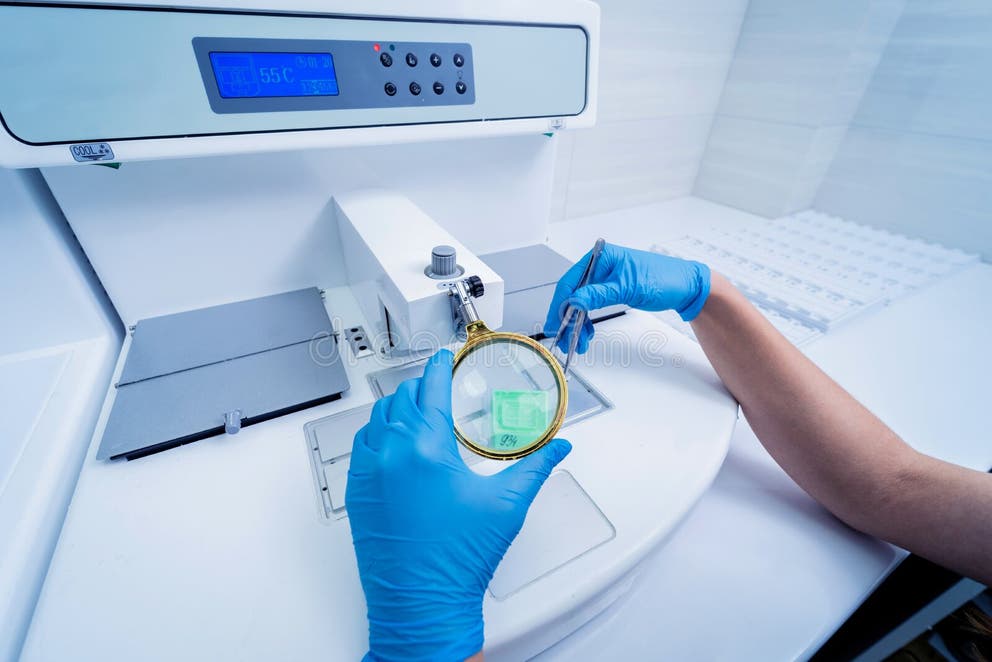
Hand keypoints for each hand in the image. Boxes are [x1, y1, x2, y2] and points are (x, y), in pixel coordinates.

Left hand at [346, 349, 571, 660]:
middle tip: (439, 387)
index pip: (430, 388)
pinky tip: (396, 444)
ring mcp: (368, 473)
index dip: (439, 367)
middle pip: (401, 398)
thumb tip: (558, 448)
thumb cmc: (457, 561)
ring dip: (398, 409)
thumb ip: (536, 467)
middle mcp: (390, 454)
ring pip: (376, 419)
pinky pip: (361, 446)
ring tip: (419, 413)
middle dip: (422, 387)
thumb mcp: (506, 506)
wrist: (422, 604)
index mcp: (426, 448)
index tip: (444, 358)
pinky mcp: (358, 493)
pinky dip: (378, 434)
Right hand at [543, 242, 710, 353]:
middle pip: (573, 294)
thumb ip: (598, 295)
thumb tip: (573, 302)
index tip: (554, 324)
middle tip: (565, 339)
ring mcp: (605, 279)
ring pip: (580, 303)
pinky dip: (587, 321)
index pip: (570, 282)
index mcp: (600, 257)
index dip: (560, 304)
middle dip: (567, 319)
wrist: (685, 286)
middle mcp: (599, 266)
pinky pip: (591, 306)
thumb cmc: (663, 278)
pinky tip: (587, 333)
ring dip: (577, 323)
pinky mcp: (611, 290)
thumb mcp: (627, 287)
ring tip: (579, 342)